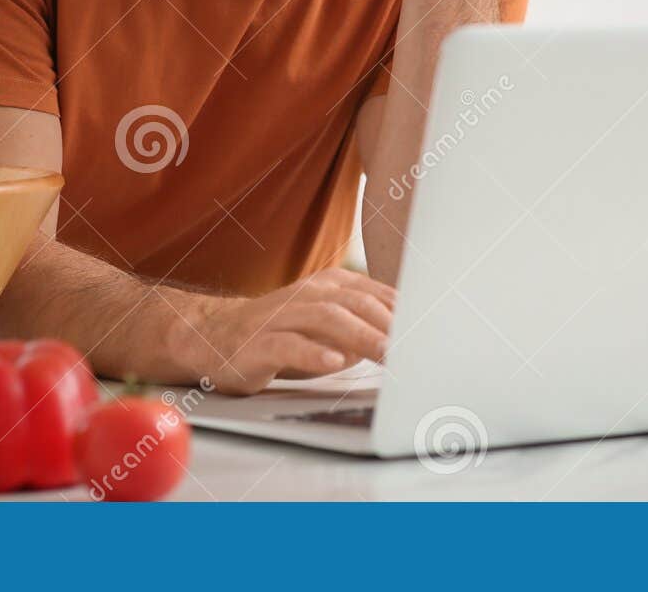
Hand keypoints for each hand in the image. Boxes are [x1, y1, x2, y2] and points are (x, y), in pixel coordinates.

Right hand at [177, 267, 396, 395]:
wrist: (215, 337)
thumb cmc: (283, 334)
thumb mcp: (328, 327)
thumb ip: (365, 328)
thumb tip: (407, 342)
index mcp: (329, 286)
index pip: (374, 294)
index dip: (404, 311)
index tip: (433, 329)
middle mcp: (307, 294)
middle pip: (355, 303)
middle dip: (388, 324)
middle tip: (417, 347)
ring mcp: (281, 316)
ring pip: (326, 319)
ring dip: (360, 336)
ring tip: (386, 354)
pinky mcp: (259, 343)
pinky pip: (288, 344)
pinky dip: (313, 352)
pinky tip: (334, 362)